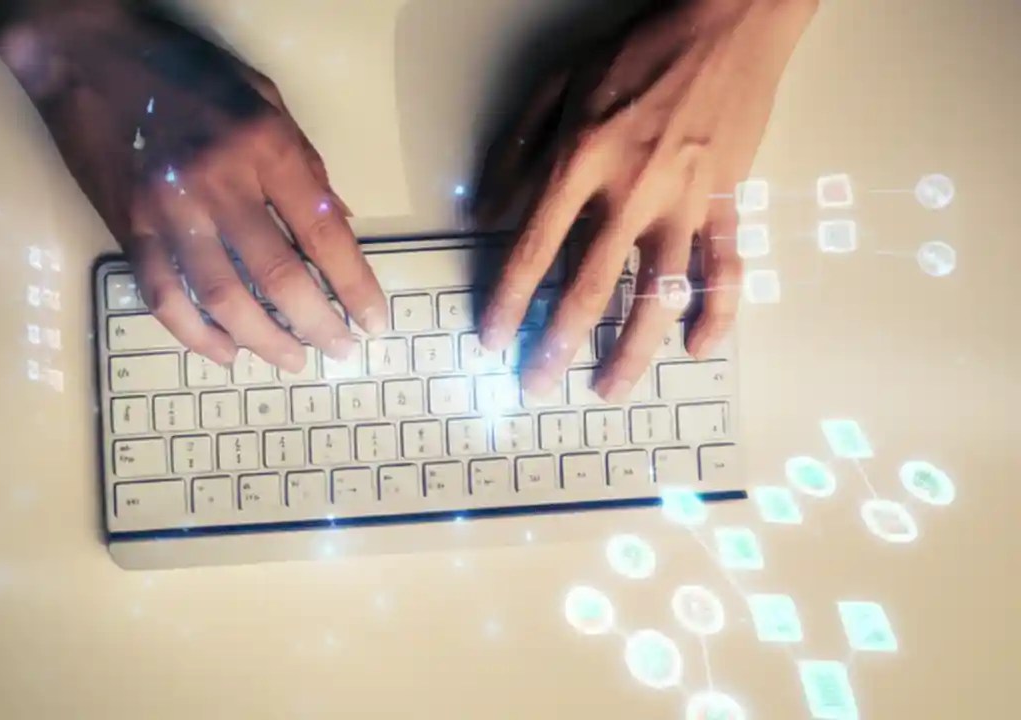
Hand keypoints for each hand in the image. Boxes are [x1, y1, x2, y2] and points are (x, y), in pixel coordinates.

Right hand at [0, 2, 385, 369]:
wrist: (87, 56)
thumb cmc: (185, 70)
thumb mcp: (262, 97)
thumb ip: (302, 163)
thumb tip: (340, 223)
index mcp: (263, 146)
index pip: (323, 232)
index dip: (354, 285)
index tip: (373, 321)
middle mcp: (218, 183)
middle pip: (279, 277)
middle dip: (318, 324)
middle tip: (340, 350)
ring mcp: (168, 211)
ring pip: (224, 298)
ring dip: (264, 340)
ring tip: (293, 360)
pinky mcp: (128, 228)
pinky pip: (164, 297)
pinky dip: (195, 335)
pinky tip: (224, 352)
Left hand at [476, 0, 816, 398]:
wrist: (727, 17)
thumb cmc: (638, 48)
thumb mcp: (558, 84)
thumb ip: (516, 150)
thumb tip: (481, 213)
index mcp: (581, 158)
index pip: (533, 249)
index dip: (509, 302)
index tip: (494, 340)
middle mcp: (632, 188)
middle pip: (589, 287)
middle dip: (558, 346)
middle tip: (537, 385)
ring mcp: (687, 199)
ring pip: (659, 294)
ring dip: (633, 351)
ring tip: (609, 387)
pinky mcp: (729, 200)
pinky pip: (727, 269)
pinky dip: (717, 314)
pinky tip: (696, 347)